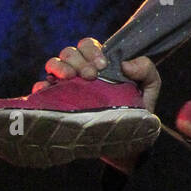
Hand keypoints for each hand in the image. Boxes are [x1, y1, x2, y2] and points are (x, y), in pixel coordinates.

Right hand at [45, 39, 161, 112]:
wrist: (126, 144)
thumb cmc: (136, 111)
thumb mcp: (149, 90)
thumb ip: (146, 71)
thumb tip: (125, 64)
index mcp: (99, 64)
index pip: (88, 46)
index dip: (92, 51)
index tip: (102, 66)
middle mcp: (80, 72)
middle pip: (69, 52)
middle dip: (79, 60)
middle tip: (90, 75)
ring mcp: (66, 87)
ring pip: (54, 64)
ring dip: (60, 67)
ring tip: (70, 78)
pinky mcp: (56, 104)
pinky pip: (42, 90)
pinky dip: (41, 86)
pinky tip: (46, 90)